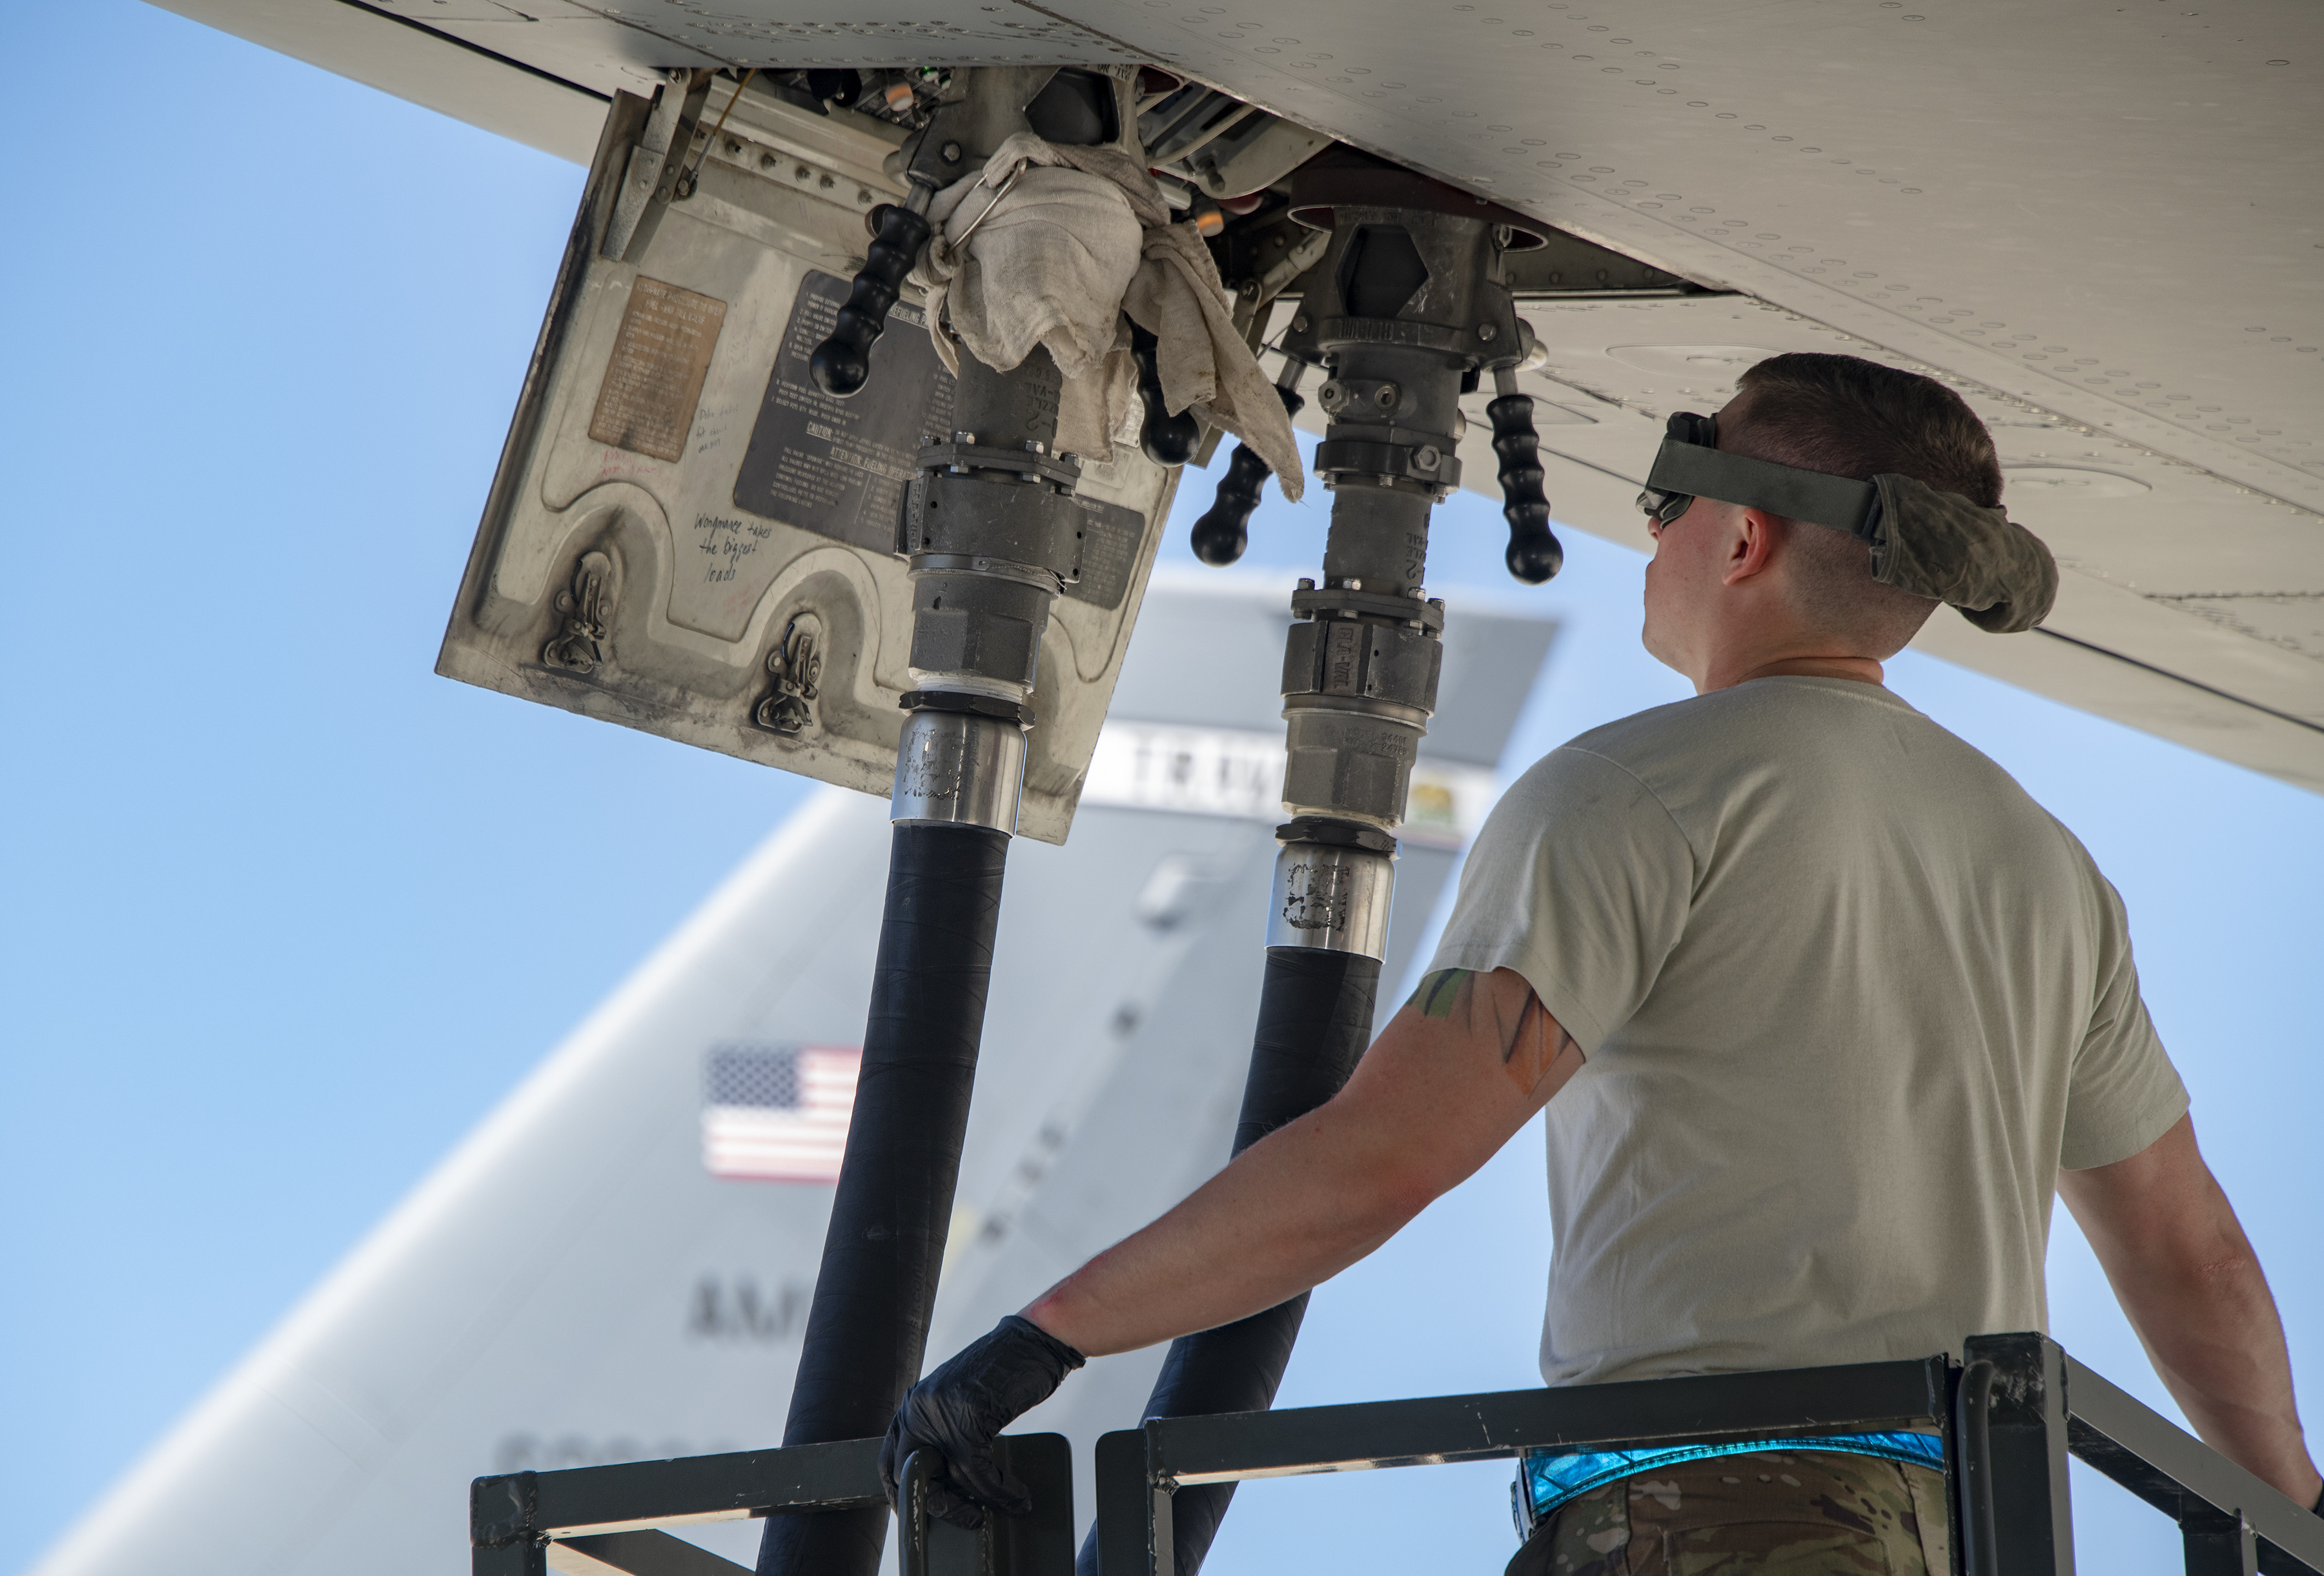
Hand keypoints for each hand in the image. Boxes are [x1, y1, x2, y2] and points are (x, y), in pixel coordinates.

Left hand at [879, 1315, 1084, 1529]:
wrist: (1034, 1341)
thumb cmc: (1005, 1372)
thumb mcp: (961, 1401)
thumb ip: (945, 1432)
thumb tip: (948, 1482)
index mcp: (915, 1404)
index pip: (890, 1459)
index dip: (899, 1493)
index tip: (918, 1512)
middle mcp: (921, 1406)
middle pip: (914, 1474)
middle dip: (942, 1505)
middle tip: (969, 1518)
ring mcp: (942, 1410)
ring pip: (952, 1476)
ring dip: (983, 1500)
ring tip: (1009, 1504)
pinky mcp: (969, 1415)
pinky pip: (979, 1470)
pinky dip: (1002, 1490)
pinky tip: (1017, 1495)